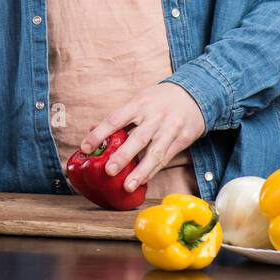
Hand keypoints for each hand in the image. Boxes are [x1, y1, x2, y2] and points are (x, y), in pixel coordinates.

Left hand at [81, 83, 206, 191]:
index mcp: (140, 103)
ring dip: (140, 171)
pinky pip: (166, 158)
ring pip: (154, 153)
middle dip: (123, 155)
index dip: (99, 133)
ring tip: (127, 186)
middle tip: (109, 170)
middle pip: (137, 138)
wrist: (195, 94)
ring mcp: (170, 128)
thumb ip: (119, 117)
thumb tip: (93, 130)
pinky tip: (142, 181)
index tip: (85, 147)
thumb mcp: (140, 101)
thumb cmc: (159, 99)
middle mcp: (155, 116)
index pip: (115, 119)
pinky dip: (153, 171)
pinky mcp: (182, 139)